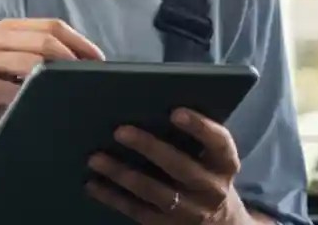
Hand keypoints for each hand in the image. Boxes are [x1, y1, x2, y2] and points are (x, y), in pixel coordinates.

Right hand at [0, 18, 103, 155]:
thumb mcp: (13, 69)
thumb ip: (39, 57)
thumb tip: (87, 62)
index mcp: (4, 29)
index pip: (51, 25)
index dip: (80, 41)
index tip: (99, 61)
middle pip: (46, 40)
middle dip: (74, 59)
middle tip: (91, 79)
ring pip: (34, 62)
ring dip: (58, 78)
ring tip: (73, 93)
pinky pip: (17, 90)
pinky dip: (36, 99)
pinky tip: (47, 108)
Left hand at [86, 109, 256, 224]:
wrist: (220, 222)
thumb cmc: (204, 171)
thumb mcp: (209, 157)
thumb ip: (190, 136)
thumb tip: (144, 103)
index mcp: (225, 164)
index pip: (219, 143)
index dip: (199, 127)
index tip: (175, 112)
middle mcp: (212, 190)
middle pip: (180, 167)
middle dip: (149, 148)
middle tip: (119, 131)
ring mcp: (190, 211)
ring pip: (154, 192)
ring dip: (122, 174)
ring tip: (95, 158)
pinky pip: (137, 211)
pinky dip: (112, 197)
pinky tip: (93, 183)